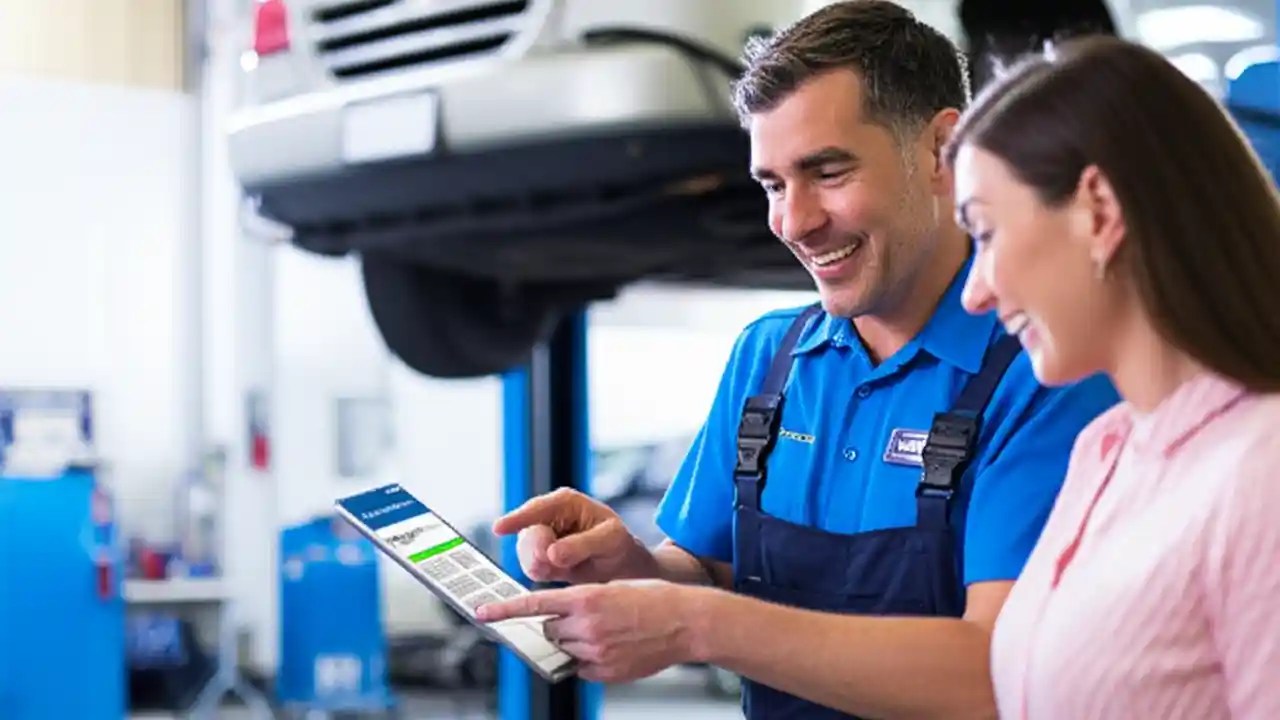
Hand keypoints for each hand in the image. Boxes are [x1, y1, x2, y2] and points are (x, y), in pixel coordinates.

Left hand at [476, 580, 703, 682]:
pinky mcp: (605, 671)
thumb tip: (559, 618)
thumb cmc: (654, 598)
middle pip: (549, 628)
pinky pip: (581, 667)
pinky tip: (612, 646)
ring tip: (605, 630)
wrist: (685, 621)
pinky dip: (588, 659)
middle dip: (558, 624)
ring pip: (564, 647)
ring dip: (574, 641)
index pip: (534, 604)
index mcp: (585, 598)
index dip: (504, 610)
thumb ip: (581, 602)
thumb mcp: (612, 588)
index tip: (482, 613)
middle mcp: (586, 625)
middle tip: (582, 617)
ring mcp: (595, 651)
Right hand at [494, 488, 657, 583]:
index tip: (499, 528)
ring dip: (541, 566)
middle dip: (537, 553)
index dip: (517, 518)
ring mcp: (541, 536)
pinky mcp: (538, 556)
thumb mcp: (609, 540)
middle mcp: (548, 516)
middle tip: (554, 564)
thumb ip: (581, 545)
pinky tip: (562, 573)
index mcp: (566, 502)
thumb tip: (552, 553)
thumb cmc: (618, 544)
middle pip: (527, 534)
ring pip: (525, 553)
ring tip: (565, 568)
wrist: (619, 564)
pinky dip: (543, 574)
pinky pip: (530, 568)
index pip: (536, 509)